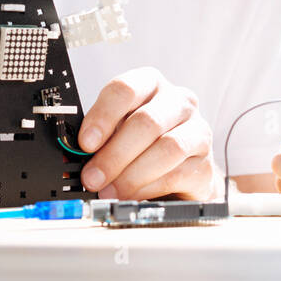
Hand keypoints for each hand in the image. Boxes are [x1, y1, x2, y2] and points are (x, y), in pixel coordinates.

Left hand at [77, 67, 216, 200]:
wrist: (181, 170)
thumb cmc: (143, 144)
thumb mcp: (118, 131)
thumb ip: (100, 138)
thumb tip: (74, 157)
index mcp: (151, 85)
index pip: (126, 89)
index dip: (103, 116)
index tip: (86, 143)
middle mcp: (178, 101)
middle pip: (148, 122)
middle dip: (114, 154)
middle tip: (92, 177)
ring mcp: (198, 130)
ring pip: (167, 148)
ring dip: (132, 175)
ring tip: (109, 191)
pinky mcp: (205, 163)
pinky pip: (177, 175)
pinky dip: (149, 188)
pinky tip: (132, 196)